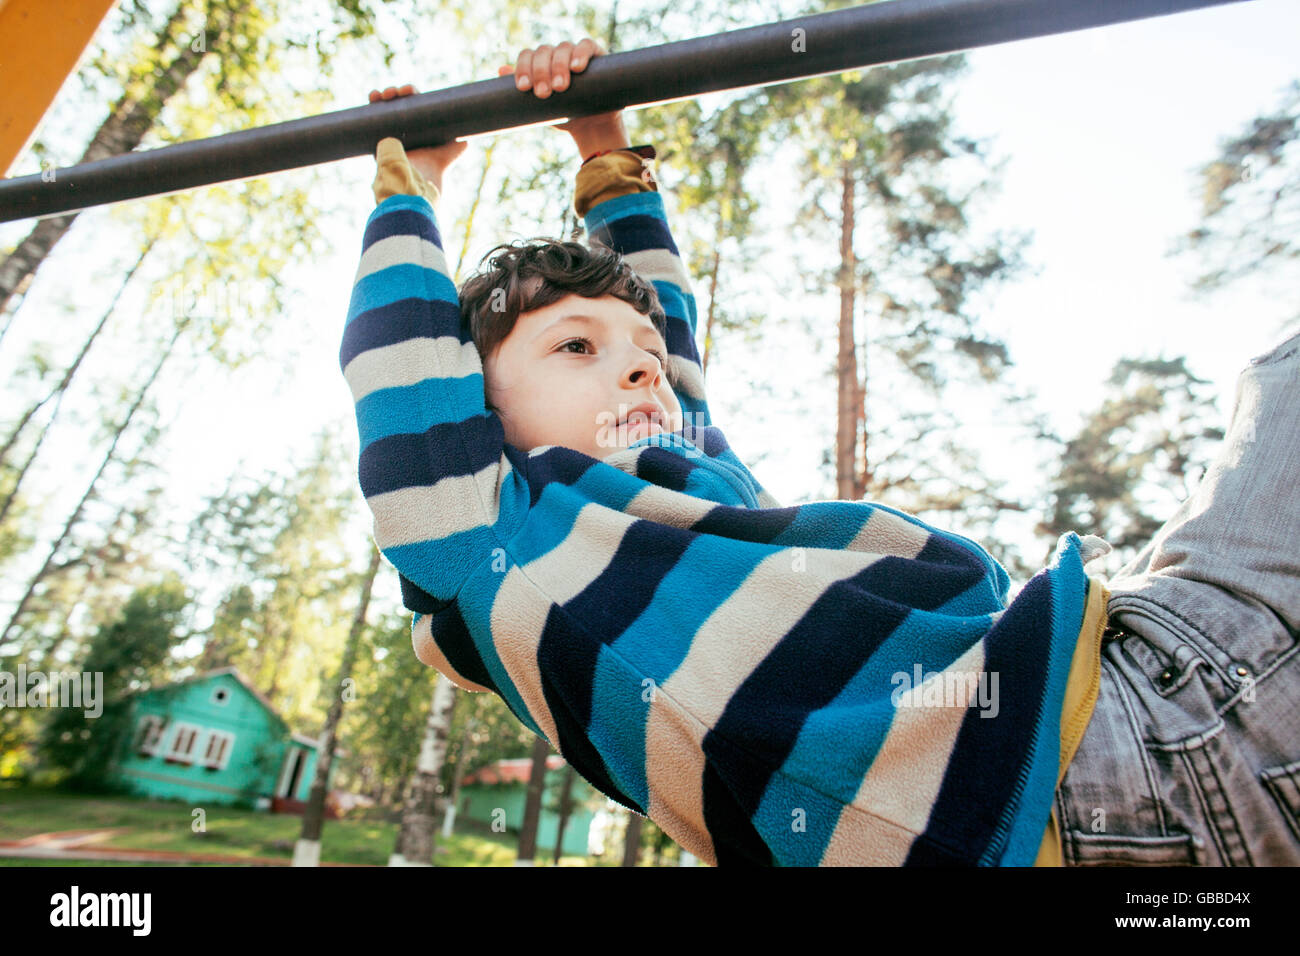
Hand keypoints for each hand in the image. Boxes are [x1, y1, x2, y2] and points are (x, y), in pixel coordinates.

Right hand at [367, 84, 468, 187]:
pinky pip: (373, 120)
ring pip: (385, 109)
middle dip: (396, 94)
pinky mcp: (379, 141)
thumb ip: (457, 147)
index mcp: (420, 130)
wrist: (417, 180)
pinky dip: (372, 106)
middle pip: (399, 105)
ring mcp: (391, 135)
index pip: (414, 106)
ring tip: (383, 95)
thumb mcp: (450, 153)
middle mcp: (405, 131)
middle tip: (397, 92)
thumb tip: (466, 140)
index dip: (411, 95)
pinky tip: (373, 97)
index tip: (409, 91)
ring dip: (383, 97)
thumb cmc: (434, 169)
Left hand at [497, 40, 629, 157]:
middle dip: (541, 72)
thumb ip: (521, 93)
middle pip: (543, 52)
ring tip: (560, 87)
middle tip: (543, 94)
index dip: (523, 68)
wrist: (591, 127)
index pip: (527, 56)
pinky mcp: (596, 56)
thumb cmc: (563, 115)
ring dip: (559, 65)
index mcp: (540, 63)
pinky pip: (586, 46)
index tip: (524, 87)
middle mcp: (556, 55)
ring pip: (563, 48)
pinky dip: (580, 53)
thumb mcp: (540, 107)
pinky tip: (577, 67)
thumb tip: (501, 69)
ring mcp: (576, 53)